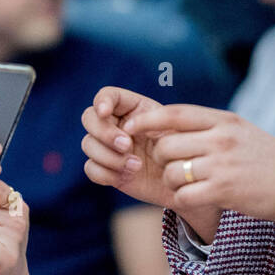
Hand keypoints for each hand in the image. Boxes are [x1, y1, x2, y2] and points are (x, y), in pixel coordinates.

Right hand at [82, 86, 179, 208]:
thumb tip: (126, 129)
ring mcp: (108, 147)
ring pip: (88, 144)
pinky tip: (126, 176)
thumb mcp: (175, 128)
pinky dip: (106, 173)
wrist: (186, 180)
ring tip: (136, 165)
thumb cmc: (184, 149)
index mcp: (131, 108)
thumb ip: (152, 120)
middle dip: (104, 133)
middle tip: (127, 146)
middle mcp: (115, 124)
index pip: (106, 95)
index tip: (105, 113)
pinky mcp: (106, 169)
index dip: (101, 101)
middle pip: (89, 118)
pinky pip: (91, 168)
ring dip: (109, 156)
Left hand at [126, 103, 274, 224]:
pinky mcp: (224, 190)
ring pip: (172, 172)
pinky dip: (184, 199)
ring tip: (188, 184)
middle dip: (161, 160)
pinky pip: (184, 195)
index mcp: (223, 120)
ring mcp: (222, 165)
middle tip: (172, 167)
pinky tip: (196, 197)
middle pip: (165, 146)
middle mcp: (221, 139)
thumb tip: (165, 123)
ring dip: (173, 182)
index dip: (146, 120)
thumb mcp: (238, 131)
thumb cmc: (265, 159)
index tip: (130, 126)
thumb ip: (207, 126)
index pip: (173, 113)